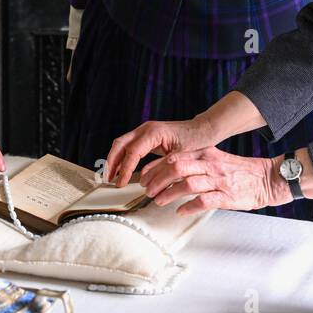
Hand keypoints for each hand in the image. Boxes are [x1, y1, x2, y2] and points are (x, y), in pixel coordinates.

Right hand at [104, 118, 221, 186]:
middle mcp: (146, 129)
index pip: (132, 152)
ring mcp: (145, 131)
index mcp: (153, 133)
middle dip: (111, 162)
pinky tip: (122, 170)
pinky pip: (129, 146)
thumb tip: (146, 181)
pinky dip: (123, 158)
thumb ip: (163, 168)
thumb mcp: (181, 157)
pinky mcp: (147, 136)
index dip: (124, 169)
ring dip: (114, 160)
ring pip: (122, 144)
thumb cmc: (196, 141)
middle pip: (120, 144)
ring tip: (111, 177)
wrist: (204, 129)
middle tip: (108, 180)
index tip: (120, 183)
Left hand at [138, 147, 284, 214]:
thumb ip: (195, 161)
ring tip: (158, 200)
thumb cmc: (238, 171)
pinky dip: (188, 207)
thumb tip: (170, 167)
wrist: (266, 178)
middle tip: (148, 190)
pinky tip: (180, 211)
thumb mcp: (215, 159)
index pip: (174, 156)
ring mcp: (218, 180)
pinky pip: (203, 201)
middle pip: (176, 167)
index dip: (155, 167)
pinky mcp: (226, 196)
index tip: (144, 176)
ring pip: (187, 184)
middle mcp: (210, 165)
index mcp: (205, 154)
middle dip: (157, 179)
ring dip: (168, 193)